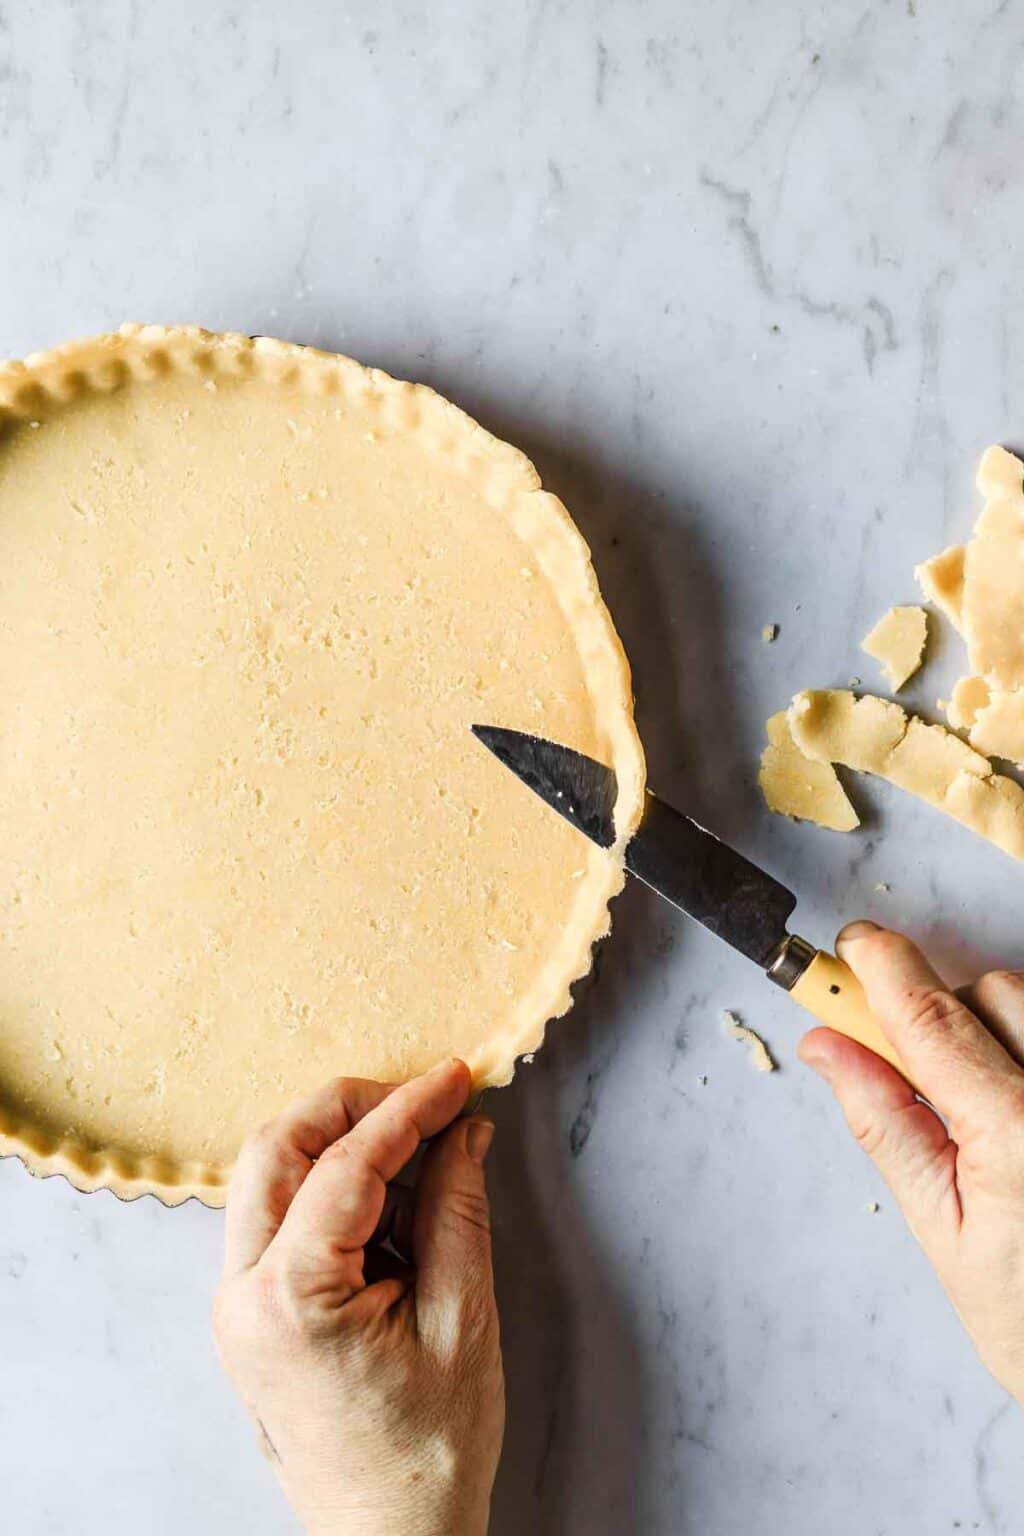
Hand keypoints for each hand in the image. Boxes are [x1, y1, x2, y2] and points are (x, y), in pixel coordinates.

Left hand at [212, 1059, 503, 1535]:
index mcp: (290, 1302)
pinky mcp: (249, 1313)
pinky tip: (393, 1205)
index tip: (458, 1077)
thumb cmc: (429, 1452)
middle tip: (429, 1104)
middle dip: (353, 1108)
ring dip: (341, 1145)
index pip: (346, 1165)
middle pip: (278, 1148)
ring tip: (423, 1160)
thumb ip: (457, 1211)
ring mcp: (235, 1306)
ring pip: (270, 1175)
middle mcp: (241, 1296)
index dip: (408, 1108)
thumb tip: (464, 1130)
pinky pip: (279, 1216)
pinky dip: (331, 1189)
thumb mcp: (463, 1322)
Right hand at [800, 921, 1023, 1401]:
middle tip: (924, 1073)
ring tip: (992, 1105)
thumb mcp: (942, 1233)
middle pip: (992, 992)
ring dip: (997, 1027)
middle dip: (942, 1012)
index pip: (929, 1017)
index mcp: (1018, 1136)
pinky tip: (1021, 1103)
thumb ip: (887, 1125)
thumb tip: (827, 1048)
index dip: (879, 967)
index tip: (849, 947)